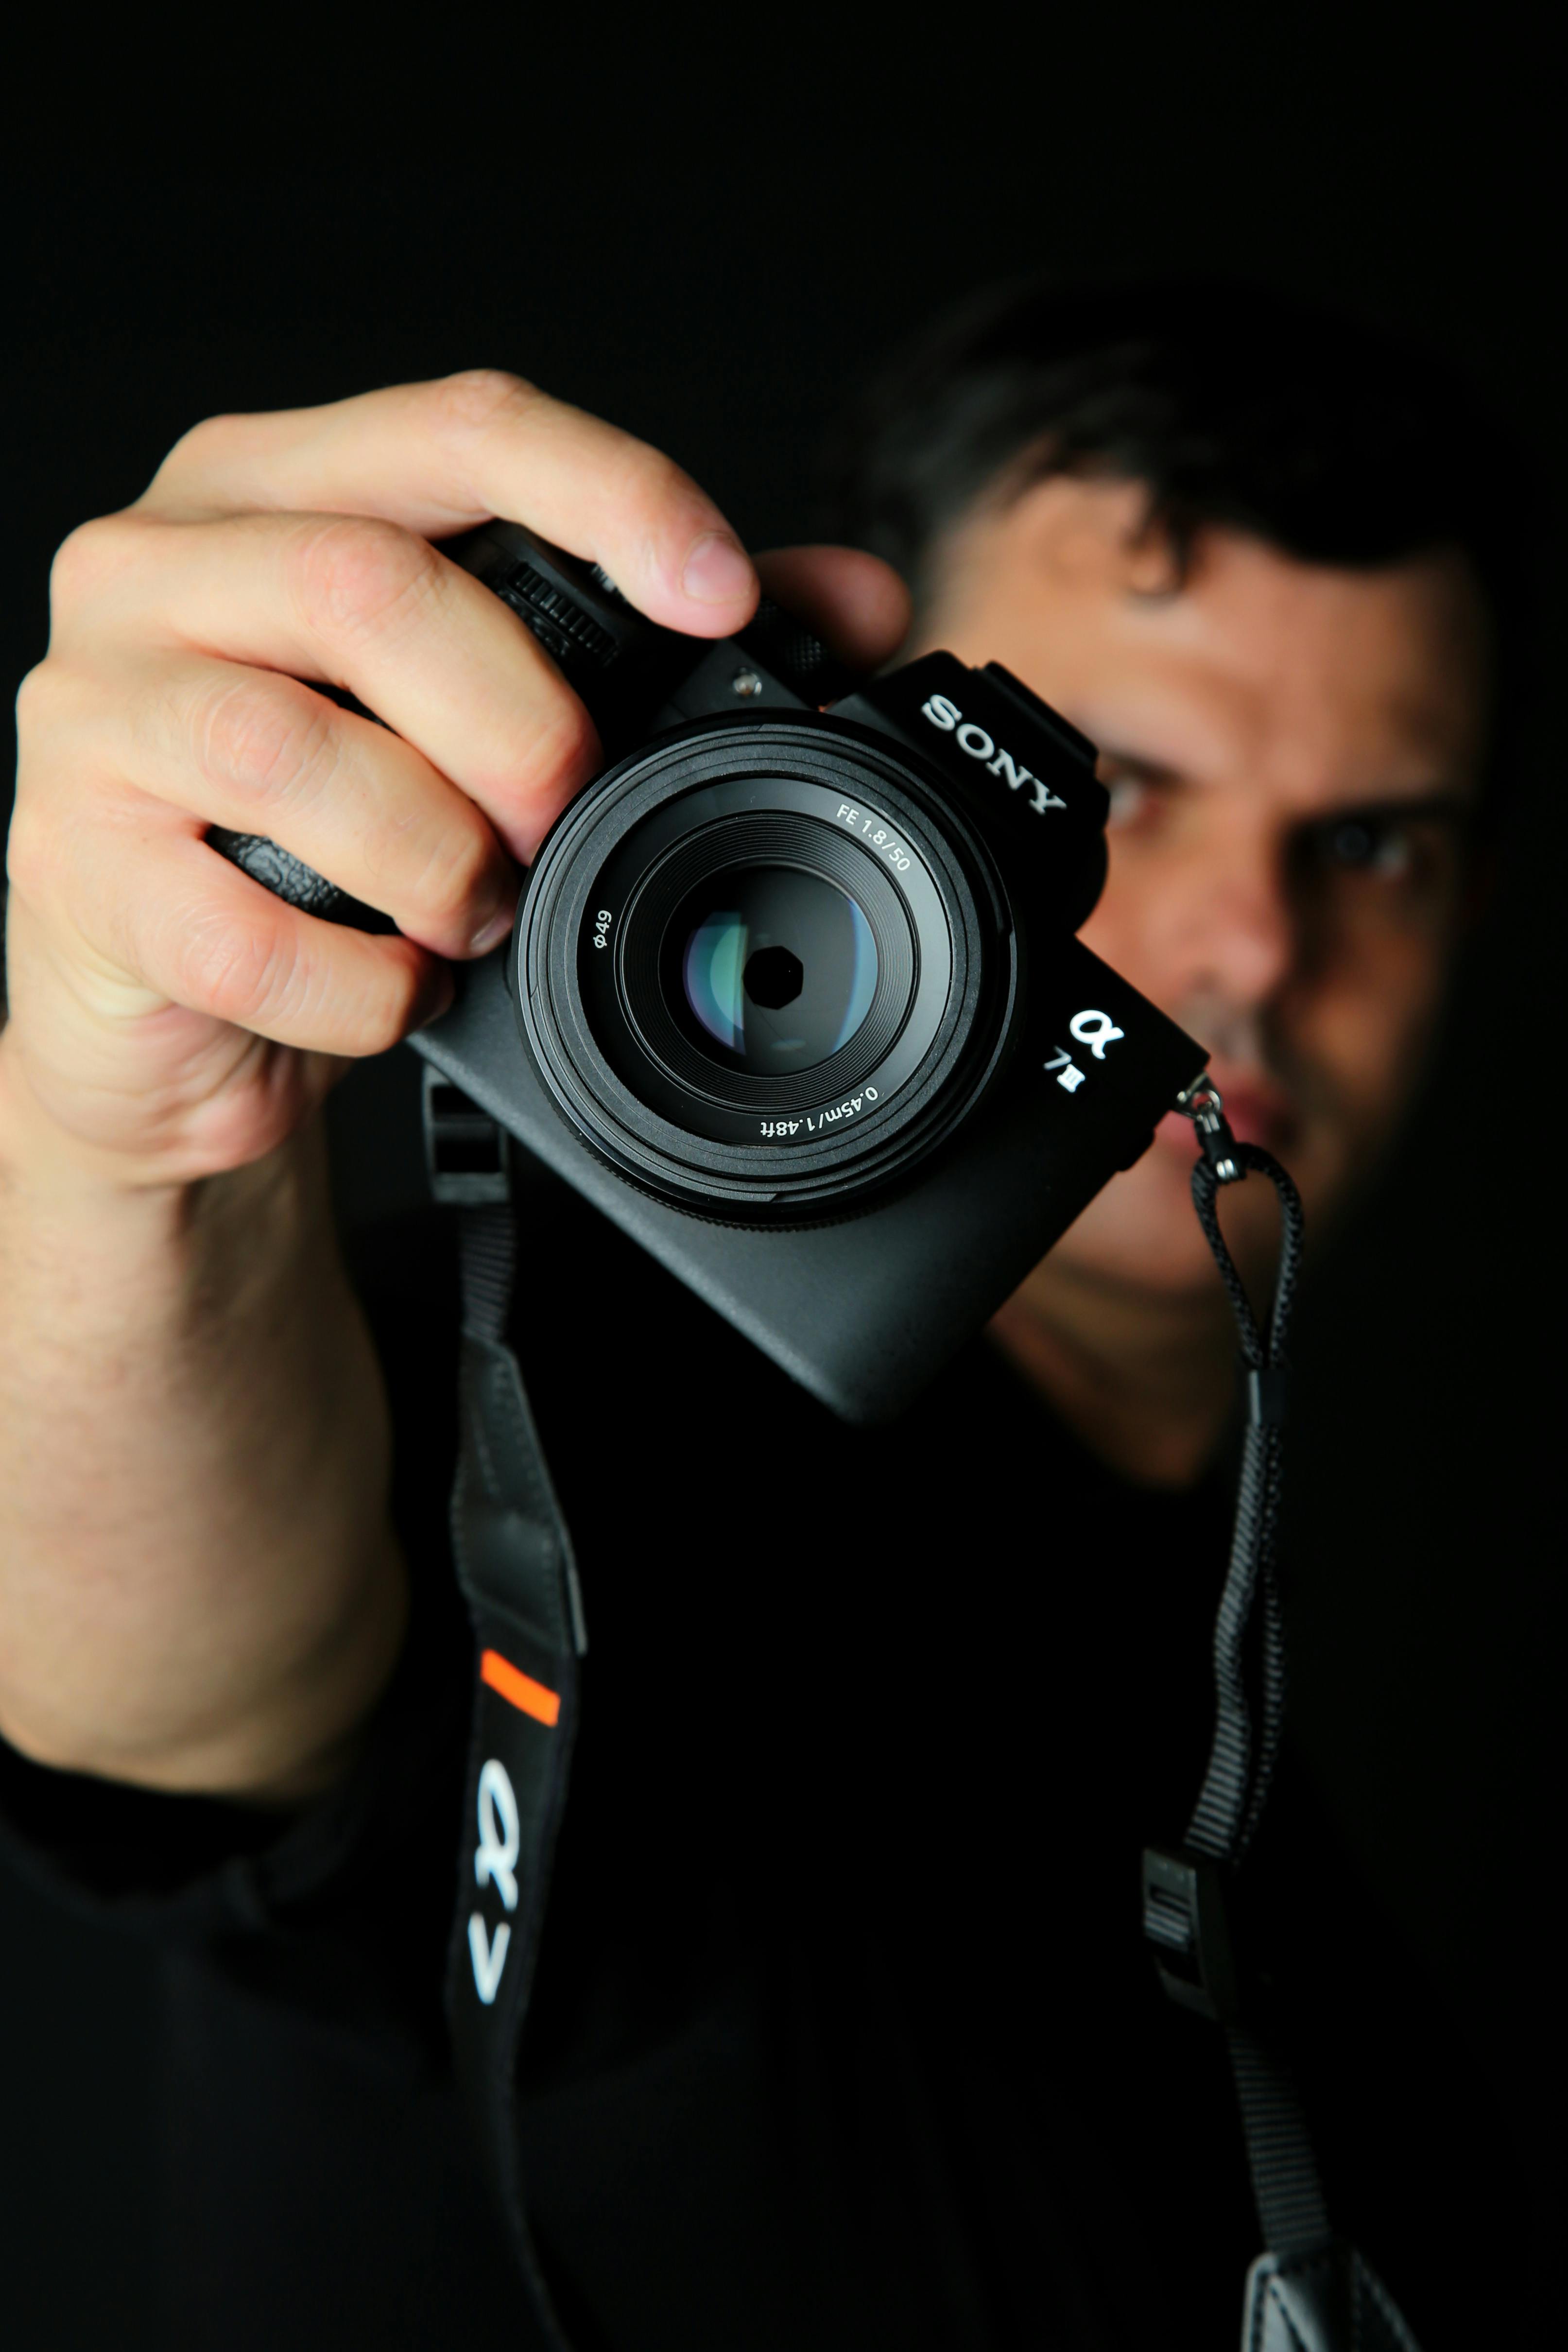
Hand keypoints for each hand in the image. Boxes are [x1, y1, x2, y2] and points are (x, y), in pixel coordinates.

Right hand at [5, 370, 909, 1186]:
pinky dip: (365, 992)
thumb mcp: (483, 716)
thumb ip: (650, 644)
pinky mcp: (70, 865)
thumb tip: (852, 597)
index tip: (720, 596)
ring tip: (472, 918)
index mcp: (276, 490)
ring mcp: (93, 713)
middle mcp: (162, 566)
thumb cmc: (333, 837)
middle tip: (560, 821)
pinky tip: (393, 994)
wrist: (178, 1009)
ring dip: (437, 867)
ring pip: (297, 755)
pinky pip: (248, 935)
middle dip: (519, 730)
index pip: (460, 426)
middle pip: (375, 587)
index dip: (609, 495)